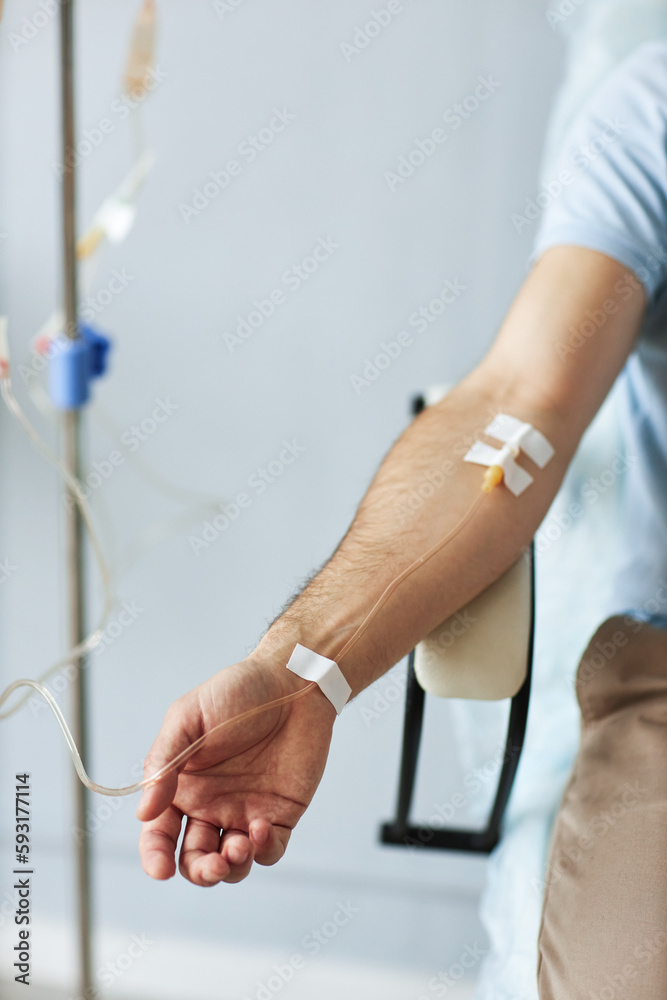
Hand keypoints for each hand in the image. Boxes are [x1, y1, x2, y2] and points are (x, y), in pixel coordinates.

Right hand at [137, 654, 335, 885]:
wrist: (292, 682)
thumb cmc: (237, 692)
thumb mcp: (188, 717)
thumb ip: (164, 763)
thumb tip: (144, 812)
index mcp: (182, 786)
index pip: (160, 833)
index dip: (155, 857)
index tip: (160, 869)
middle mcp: (211, 805)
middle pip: (195, 859)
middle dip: (201, 872)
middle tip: (214, 863)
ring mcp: (245, 812)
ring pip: (232, 864)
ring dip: (232, 868)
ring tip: (240, 846)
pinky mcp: (280, 814)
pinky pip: (270, 850)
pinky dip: (264, 851)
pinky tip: (261, 828)